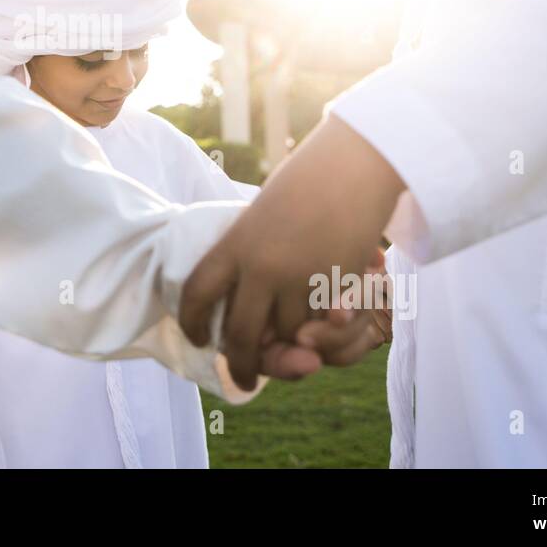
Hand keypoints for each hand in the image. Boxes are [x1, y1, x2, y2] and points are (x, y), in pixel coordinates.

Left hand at [180, 116, 404, 389]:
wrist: (353, 166)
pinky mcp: (332, 284)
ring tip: (290, 350)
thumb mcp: (262, 214)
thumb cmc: (308, 181)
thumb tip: (241, 289)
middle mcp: (259, 265)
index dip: (192, 322)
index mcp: (235, 242)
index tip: (198, 338)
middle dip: (240, 365)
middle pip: (239, 334)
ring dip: (289, 346)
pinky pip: (319, 324)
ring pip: (286, 335)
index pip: (197, 293)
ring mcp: (297, 277)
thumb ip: (249, 250)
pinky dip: (318, 330)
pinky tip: (320, 325)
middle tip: (244, 381)